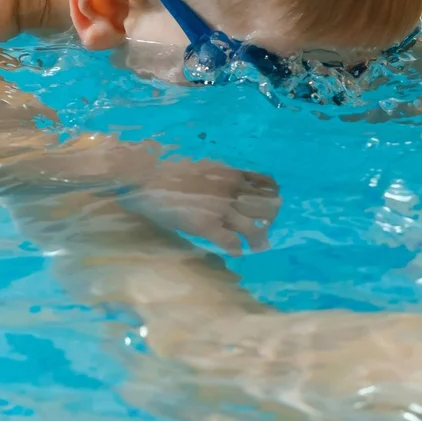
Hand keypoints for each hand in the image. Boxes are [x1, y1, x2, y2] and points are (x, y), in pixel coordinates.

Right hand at [120, 158, 279, 254]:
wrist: (148, 180)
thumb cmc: (173, 172)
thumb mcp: (205, 167)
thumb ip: (223, 177)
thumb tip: (236, 183)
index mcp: (231, 175)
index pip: (266, 185)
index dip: (272, 196)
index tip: (273, 203)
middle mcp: (231, 192)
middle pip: (265, 208)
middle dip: (269, 219)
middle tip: (267, 227)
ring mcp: (220, 210)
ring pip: (253, 228)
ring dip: (258, 239)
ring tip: (258, 246)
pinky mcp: (207, 226)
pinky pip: (231, 242)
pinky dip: (236, 249)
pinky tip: (237, 252)